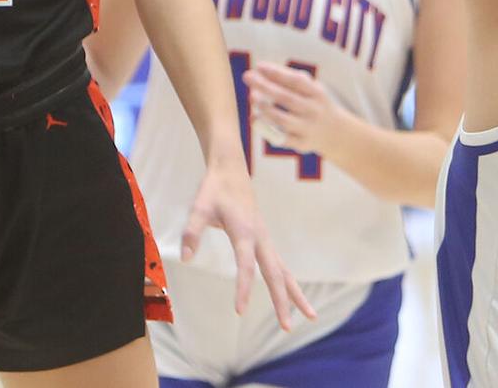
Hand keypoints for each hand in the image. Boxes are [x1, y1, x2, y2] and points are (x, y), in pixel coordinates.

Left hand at [181, 157, 317, 329]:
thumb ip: (192, 232)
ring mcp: (265, 238)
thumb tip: (186, 259)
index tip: (240, 311)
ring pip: (284, 270)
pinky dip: (288, 282)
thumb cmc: (214, 189)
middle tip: (287, 327)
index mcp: (244, 231)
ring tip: (311, 316)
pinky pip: (279, 264)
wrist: (230, 169)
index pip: (246, 265)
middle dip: (282, 300)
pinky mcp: (264, 239)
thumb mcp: (199, 207)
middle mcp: (260, 237)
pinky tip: (292, 295)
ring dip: (295, 293)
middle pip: (275, 273)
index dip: (243, 288)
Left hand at [243, 62, 343, 155]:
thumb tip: (261, 70)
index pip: (296, 81)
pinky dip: (266, 128)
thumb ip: (289, 79)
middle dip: (265, 87)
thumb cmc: (314, 103)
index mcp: (317, 93)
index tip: (259, 66)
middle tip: (247, 77)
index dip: (277, 73)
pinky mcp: (302, 144)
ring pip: (283, 120)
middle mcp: (314, 111)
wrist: (336, 133)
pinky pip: (281, 138)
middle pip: (287, 98)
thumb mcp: (311, 88)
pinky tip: (254, 118)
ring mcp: (308, 129)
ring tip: (252, 97)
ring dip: (265, 108)